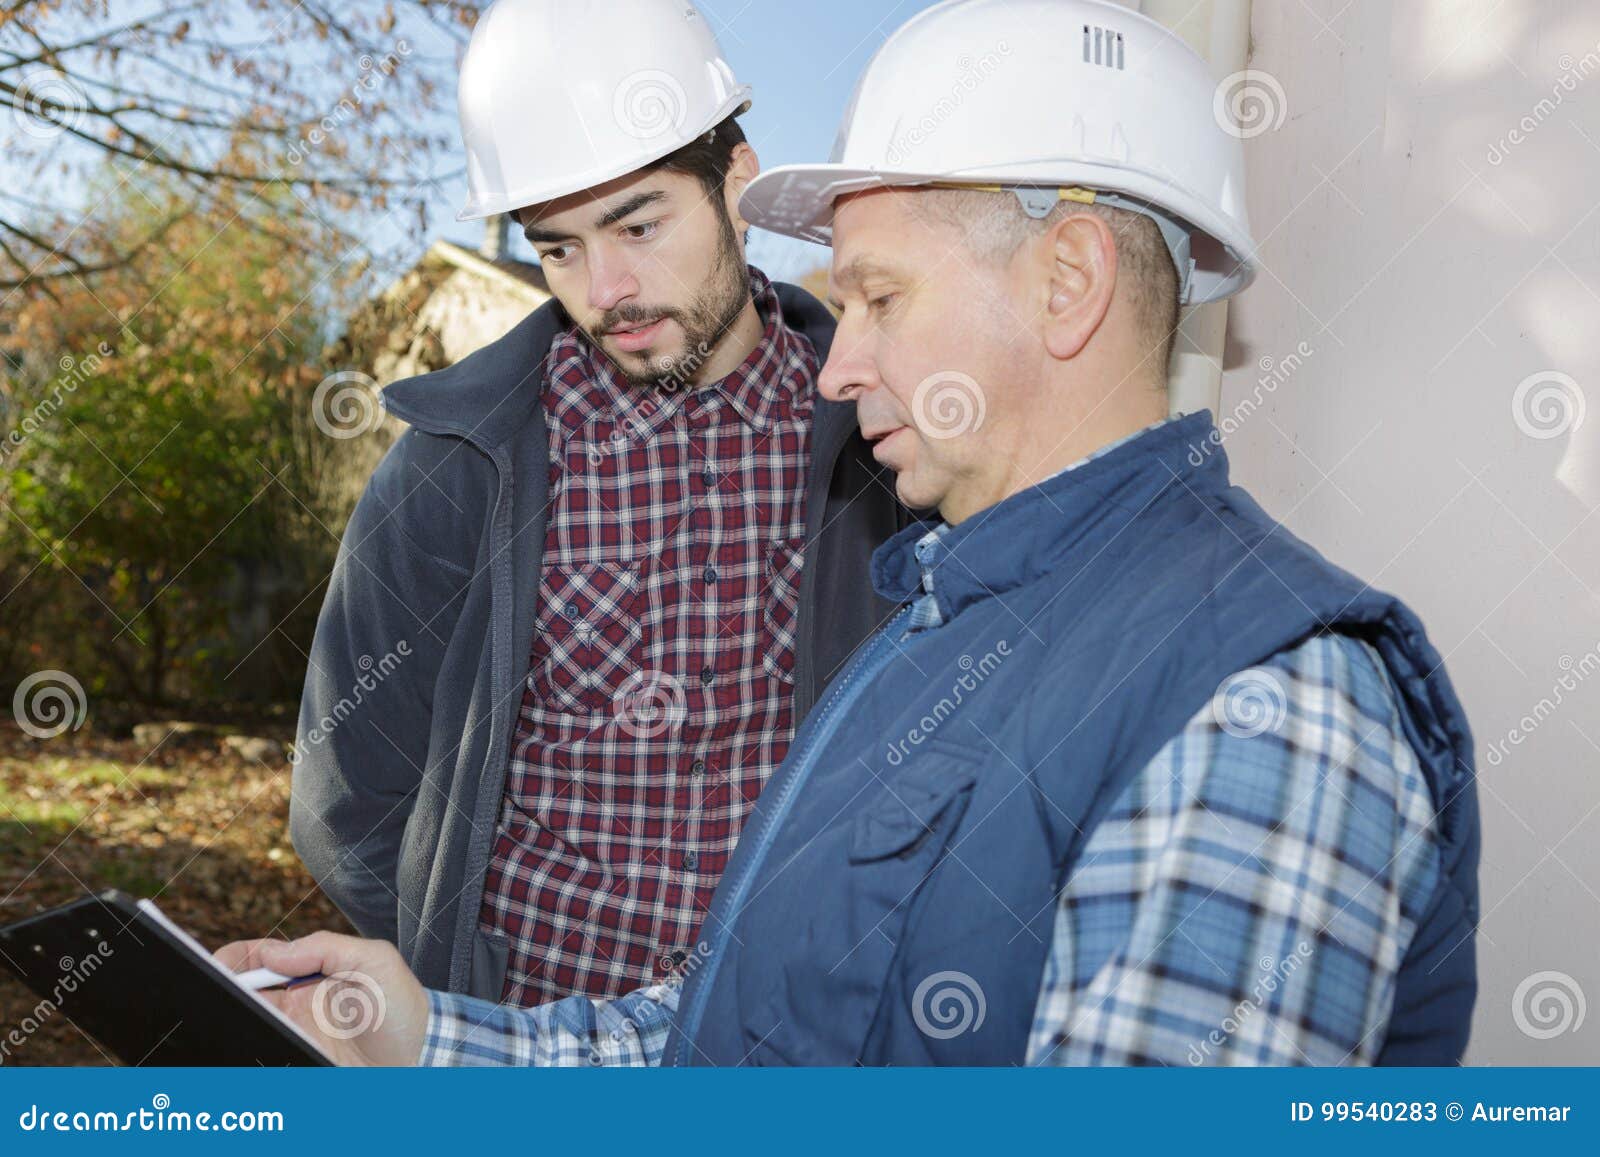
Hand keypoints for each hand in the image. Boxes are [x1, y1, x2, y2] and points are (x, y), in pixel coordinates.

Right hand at [213, 932, 428, 1065]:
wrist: (423, 1061)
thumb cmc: (404, 1009)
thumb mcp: (376, 961)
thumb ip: (327, 948)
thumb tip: (275, 952)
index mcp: (312, 970)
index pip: (261, 958)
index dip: (234, 959)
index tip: (215, 966)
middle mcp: (296, 1002)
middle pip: (244, 992)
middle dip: (222, 990)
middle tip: (212, 992)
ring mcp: (294, 1034)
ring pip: (248, 1023)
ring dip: (233, 1020)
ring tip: (222, 1016)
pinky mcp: (296, 1060)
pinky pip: (263, 1053)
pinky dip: (248, 1049)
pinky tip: (244, 1044)